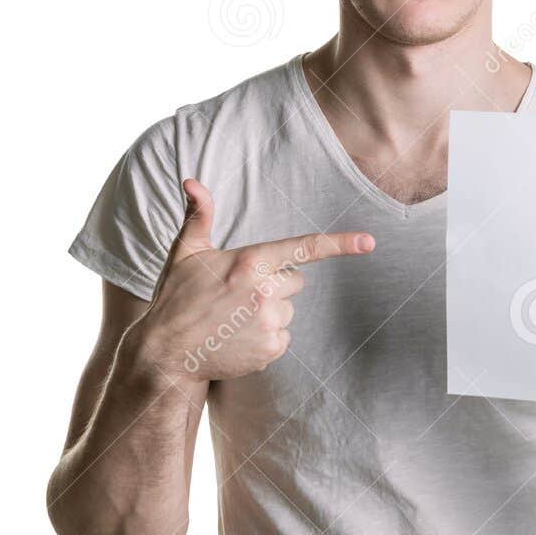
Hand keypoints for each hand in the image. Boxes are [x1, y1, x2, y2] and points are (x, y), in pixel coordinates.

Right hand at [128, 178, 374, 383]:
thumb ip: (198, 215)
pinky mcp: (271, 349)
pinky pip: (283, 336)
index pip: (303, 248)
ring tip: (234, 319)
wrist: (166, 354)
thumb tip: (191, 180)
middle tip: (237, 295)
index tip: (369, 242)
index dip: (339, 244)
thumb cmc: (177, 298)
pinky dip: (265, 338)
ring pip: (288, 310)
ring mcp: (269, 322)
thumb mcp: (185, 253)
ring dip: (268, 313)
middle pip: (295, 281)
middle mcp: (265, 291)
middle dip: (273, 285)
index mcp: (250, 262)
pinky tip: (239, 338)